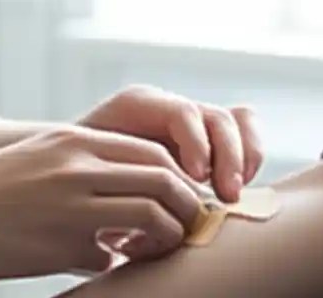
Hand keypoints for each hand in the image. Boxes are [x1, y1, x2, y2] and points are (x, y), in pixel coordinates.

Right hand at [0, 125, 204, 281]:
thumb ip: (80, 176)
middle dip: (186, 209)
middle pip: (165, 179)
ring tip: (150, 252)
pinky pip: (114, 256)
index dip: (177, 179)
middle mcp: (77, 165)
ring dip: (167, 237)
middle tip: (182, 231)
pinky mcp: (61, 244)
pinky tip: (104, 265)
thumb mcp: (33, 164)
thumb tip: (122, 215)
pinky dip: (121, 264)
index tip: (176, 204)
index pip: (153, 152)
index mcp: (71, 141)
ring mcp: (72, 204)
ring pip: (154, 214)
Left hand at [78, 85, 264, 202]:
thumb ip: (115, 179)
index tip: (196, 179)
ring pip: (237, 122)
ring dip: (243, 159)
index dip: (196, 143)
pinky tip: (234, 190)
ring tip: (231, 196)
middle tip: (225, 195)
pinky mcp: (208, 141)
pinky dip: (249, 159)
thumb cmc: (76, 177)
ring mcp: (190, 123)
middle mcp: (167, 108)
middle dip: (228, 156)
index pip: (182, 112)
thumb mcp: (88, 172)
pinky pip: (244, 135)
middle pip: (216, 117)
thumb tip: (139, 216)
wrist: (73, 177)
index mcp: (137, 106)